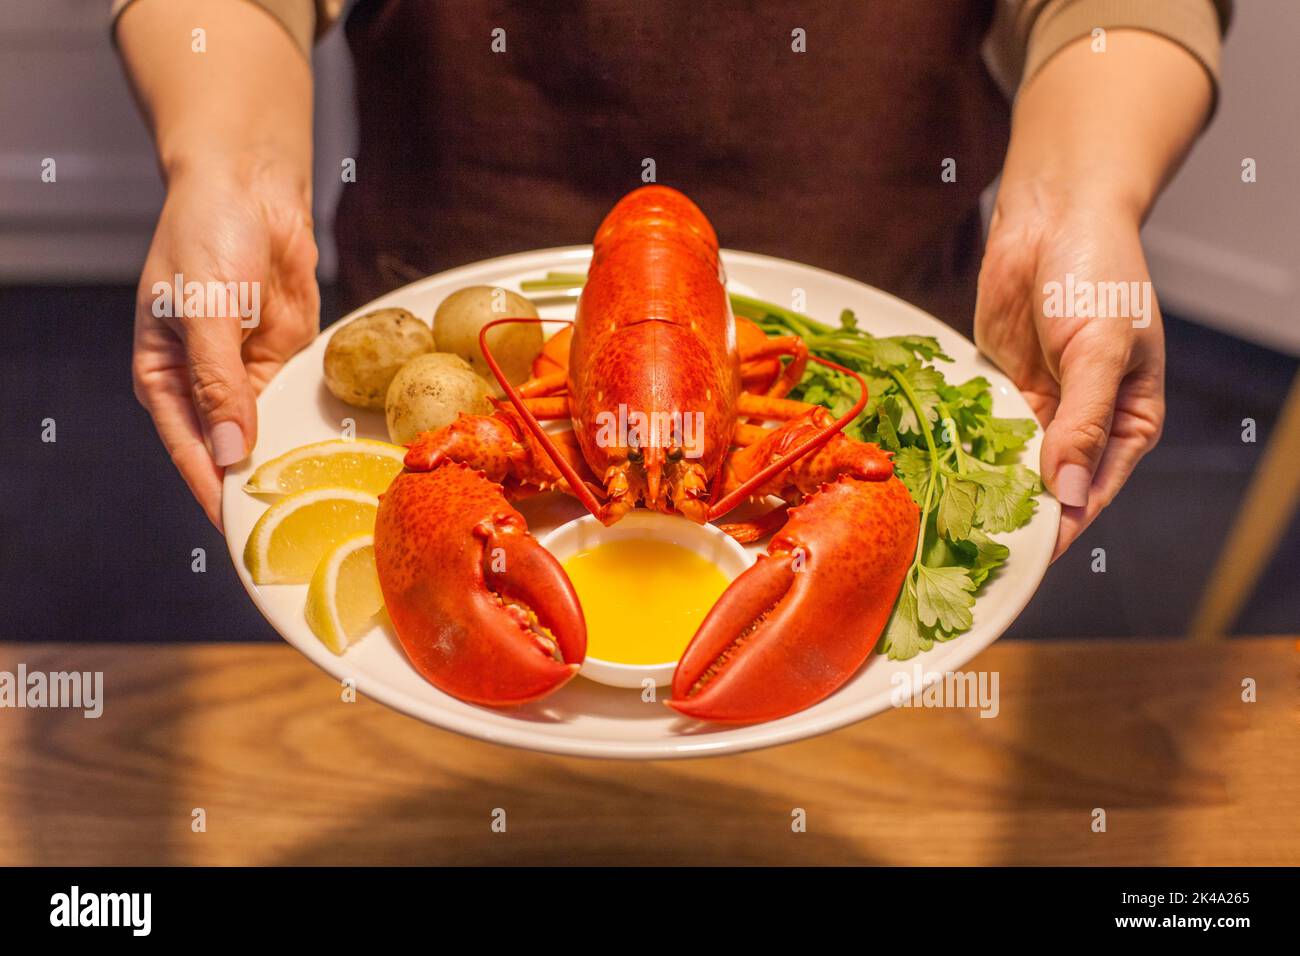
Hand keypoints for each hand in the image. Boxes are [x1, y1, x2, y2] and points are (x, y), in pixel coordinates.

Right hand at [131, 160, 318, 528]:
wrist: (251, 187)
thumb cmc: (207, 235)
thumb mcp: (204, 311)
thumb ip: (218, 383)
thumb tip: (230, 448)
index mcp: (165, 378)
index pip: (190, 449)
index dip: (214, 491)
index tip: (241, 531)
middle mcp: (206, 386)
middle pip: (231, 452)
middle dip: (258, 486)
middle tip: (293, 532)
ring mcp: (248, 375)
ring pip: (269, 435)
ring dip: (291, 462)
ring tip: (321, 506)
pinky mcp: (286, 360)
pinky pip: (300, 404)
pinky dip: (314, 427)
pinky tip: (336, 457)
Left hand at [974, 180, 1164, 558]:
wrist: (1054, 216)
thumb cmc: (1097, 275)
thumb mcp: (1101, 350)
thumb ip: (1083, 422)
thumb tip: (1070, 492)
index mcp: (1129, 420)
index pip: (1095, 489)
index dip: (1064, 526)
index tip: (1027, 560)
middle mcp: (1085, 422)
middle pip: (1049, 486)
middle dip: (1017, 515)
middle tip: (974, 553)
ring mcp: (1041, 406)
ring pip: (1012, 465)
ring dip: (985, 489)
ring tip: (947, 526)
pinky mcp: (1001, 387)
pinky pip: (982, 431)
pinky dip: (964, 451)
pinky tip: (935, 477)